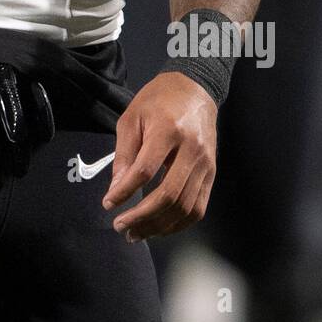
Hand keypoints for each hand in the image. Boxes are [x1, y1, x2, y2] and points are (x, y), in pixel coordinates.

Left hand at [102, 72, 216, 240]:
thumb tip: (116, 188)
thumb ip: (124, 154)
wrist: (195, 89)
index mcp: (168, 131)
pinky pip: (198, 207)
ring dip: (159, 226)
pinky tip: (159, 227)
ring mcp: (206, 164)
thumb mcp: (131, 118)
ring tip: (136, 233)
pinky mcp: (212, 174)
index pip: (145, 171)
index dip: (125, 191)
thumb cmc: (158, 100)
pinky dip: (178, 223)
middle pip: (168, 194)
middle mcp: (192, 150)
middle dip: (142, 217)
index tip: (108, 203)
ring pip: (185, 207)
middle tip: (120, 226)